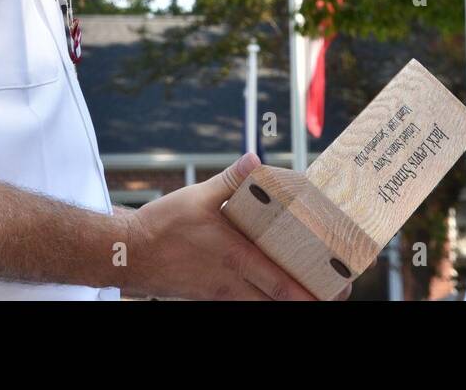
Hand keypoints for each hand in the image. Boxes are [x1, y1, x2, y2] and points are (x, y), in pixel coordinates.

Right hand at [121, 152, 348, 299]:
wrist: (128, 255)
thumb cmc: (162, 226)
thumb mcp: (196, 196)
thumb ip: (230, 179)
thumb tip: (255, 159)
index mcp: (234, 259)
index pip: (281, 283)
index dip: (312, 291)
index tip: (337, 286)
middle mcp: (232, 284)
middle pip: (280, 303)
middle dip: (311, 300)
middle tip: (337, 292)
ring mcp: (222, 295)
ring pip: (264, 307)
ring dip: (289, 301)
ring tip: (314, 292)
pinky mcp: (212, 298)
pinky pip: (247, 304)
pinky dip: (266, 299)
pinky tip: (276, 290)